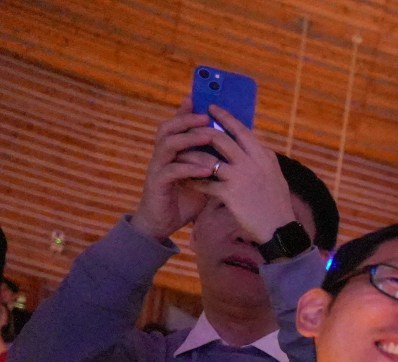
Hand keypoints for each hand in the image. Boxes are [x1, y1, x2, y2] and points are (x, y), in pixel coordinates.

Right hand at [133, 106, 219, 240]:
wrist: (163, 223)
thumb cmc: (184, 198)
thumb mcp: (203, 177)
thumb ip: (211, 161)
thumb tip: (235, 150)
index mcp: (172, 151)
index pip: (177, 125)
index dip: (185, 112)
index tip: (199, 99)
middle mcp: (162, 155)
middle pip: (168, 128)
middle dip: (187, 120)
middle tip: (206, 117)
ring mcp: (157, 168)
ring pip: (168, 145)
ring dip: (189, 140)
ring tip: (208, 138)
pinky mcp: (157, 183)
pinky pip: (171, 171)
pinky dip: (189, 168)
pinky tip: (206, 168)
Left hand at [194, 105, 297, 242]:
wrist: (280, 230)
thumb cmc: (278, 205)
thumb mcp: (275, 176)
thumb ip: (261, 158)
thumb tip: (251, 143)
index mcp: (263, 156)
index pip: (240, 129)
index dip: (223, 117)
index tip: (211, 108)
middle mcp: (252, 162)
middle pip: (218, 138)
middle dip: (199, 132)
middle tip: (188, 130)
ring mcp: (240, 177)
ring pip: (205, 159)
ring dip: (190, 156)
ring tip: (179, 155)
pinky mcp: (230, 193)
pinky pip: (203, 182)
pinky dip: (192, 180)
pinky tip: (185, 180)